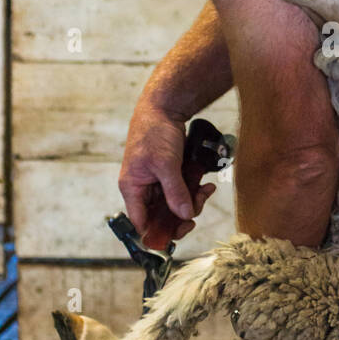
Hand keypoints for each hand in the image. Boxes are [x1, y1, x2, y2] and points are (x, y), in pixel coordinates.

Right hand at [119, 98, 216, 251]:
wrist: (163, 107)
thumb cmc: (154, 132)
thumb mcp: (166, 164)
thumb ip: (175, 192)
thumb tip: (185, 215)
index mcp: (133, 188)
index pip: (141, 222)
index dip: (158, 232)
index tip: (179, 231)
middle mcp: (143, 189)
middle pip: (161, 216)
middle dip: (182, 215)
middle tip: (197, 207)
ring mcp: (157, 182)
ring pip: (175, 205)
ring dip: (192, 202)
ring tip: (205, 191)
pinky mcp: (170, 175)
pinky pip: (182, 191)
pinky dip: (195, 191)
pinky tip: (206, 184)